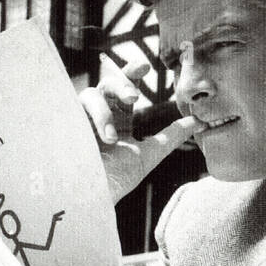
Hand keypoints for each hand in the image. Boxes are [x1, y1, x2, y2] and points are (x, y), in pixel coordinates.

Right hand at [78, 56, 203, 202]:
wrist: (91, 198)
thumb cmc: (117, 179)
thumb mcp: (150, 154)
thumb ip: (173, 136)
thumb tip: (201, 121)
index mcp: (119, 121)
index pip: (125, 89)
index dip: (132, 73)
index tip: (146, 67)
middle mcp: (99, 116)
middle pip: (108, 83)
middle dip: (122, 82)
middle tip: (133, 97)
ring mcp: (80, 119)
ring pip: (91, 94)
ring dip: (104, 112)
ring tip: (110, 138)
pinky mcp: (64, 123)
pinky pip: (73, 106)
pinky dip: (89, 119)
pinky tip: (97, 137)